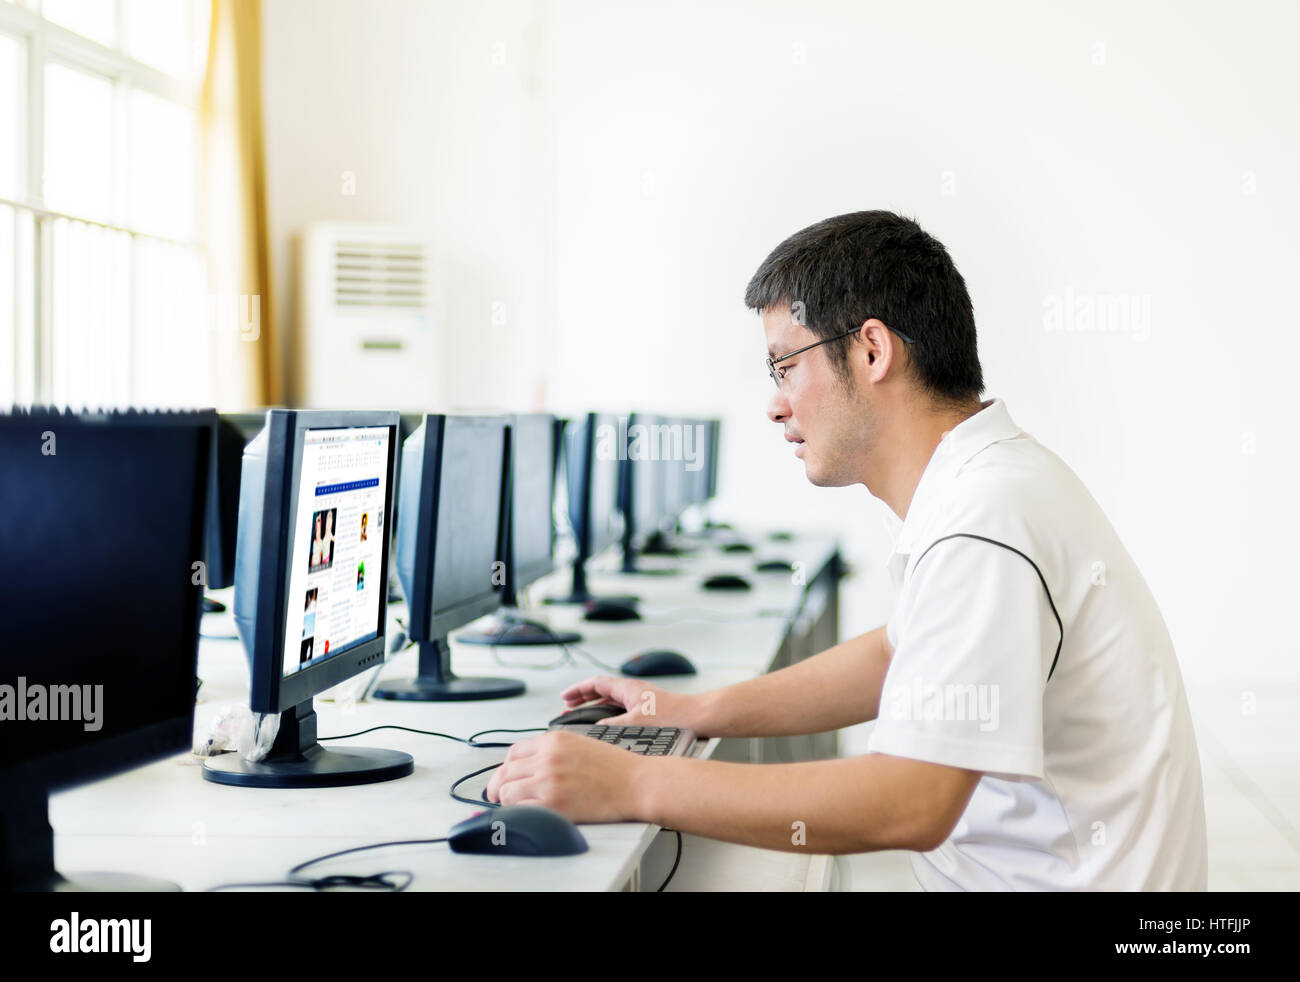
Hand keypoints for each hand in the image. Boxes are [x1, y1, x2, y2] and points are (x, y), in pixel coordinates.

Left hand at [484, 730, 650, 821]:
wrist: (636, 783)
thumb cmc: (615, 768)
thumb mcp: (581, 744)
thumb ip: (553, 751)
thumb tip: (531, 766)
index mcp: (554, 740)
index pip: (513, 752)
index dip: (506, 767)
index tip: (507, 777)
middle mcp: (547, 757)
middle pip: (505, 771)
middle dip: (499, 785)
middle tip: (498, 796)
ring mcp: (548, 781)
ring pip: (506, 791)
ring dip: (506, 800)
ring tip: (513, 806)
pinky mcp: (553, 804)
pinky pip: (519, 809)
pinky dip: (517, 813)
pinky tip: (525, 815)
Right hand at [560, 675, 702, 729]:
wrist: (699, 718)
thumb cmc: (674, 717)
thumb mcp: (635, 723)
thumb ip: (612, 727)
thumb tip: (594, 732)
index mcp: (628, 688)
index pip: (596, 683)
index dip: (578, 689)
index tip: (564, 697)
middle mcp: (633, 691)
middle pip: (601, 690)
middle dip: (583, 698)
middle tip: (568, 707)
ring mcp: (641, 700)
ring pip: (611, 700)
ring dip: (595, 706)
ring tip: (582, 716)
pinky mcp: (648, 710)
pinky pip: (620, 709)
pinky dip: (608, 714)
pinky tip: (606, 726)